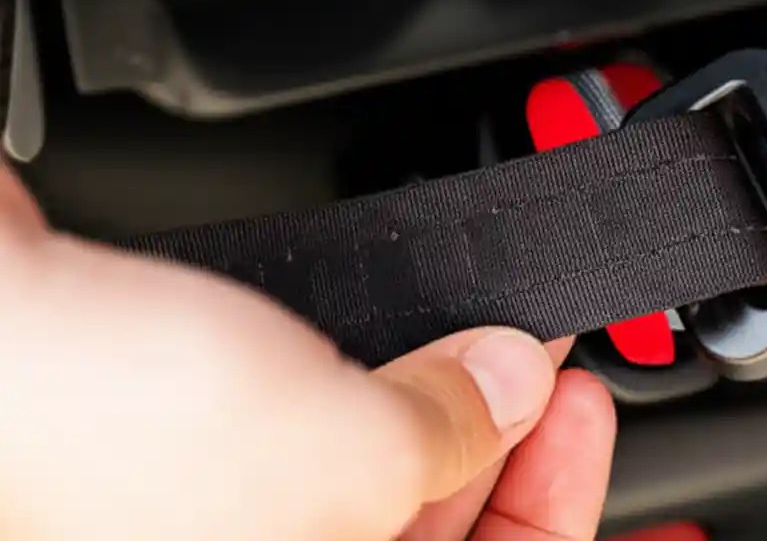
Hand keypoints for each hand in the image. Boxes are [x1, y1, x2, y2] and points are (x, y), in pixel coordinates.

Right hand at [0, 166, 615, 539]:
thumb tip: (508, 383)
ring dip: (450, 406)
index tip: (577, 427)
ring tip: (503, 339)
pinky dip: (375, 385)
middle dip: (508, 450)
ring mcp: (224, 522)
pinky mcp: (195, 457)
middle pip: (431, 537)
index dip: (552, 509)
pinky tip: (414, 335)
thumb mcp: (348, 450)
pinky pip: (318, 434)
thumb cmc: (99, 430)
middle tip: (551, 372)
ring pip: (377, 483)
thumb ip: (453, 429)